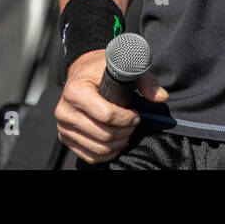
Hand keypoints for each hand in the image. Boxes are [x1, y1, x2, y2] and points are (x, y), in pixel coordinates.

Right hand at [54, 49, 169, 163]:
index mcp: (75, 90)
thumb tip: (161, 96)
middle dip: (125, 132)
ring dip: (119, 143)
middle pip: (104, 134)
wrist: (81, 73)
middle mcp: (64, 110)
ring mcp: (63, 127)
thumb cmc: (101, 70)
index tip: (135, 113)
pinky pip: (90, 156)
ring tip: (126, 132)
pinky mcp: (65, 138)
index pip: (106, 114)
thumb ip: (144, 81)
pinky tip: (116, 142)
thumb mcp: (122, 67)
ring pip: (99, 148)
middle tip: (133, 124)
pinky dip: (108, 154)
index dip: (127, 118)